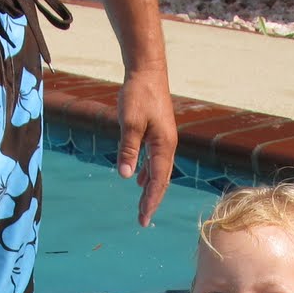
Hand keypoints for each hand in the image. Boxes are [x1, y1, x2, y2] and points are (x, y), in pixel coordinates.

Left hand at [114, 66, 175, 227]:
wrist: (147, 71)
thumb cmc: (139, 94)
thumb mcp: (131, 122)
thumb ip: (128, 149)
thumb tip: (126, 176)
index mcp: (164, 146)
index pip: (158, 181)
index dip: (150, 201)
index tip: (143, 218)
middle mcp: (167, 146)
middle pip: (161, 180)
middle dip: (151, 201)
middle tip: (142, 220)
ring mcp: (163, 140)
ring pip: (158, 172)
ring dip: (149, 190)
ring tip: (142, 206)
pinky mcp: (157, 134)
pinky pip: (153, 160)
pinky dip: (147, 173)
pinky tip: (138, 180)